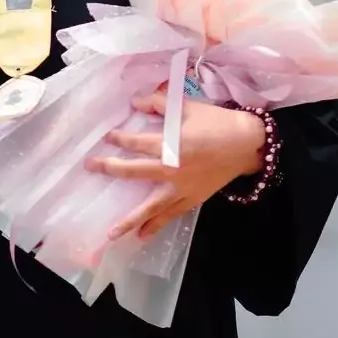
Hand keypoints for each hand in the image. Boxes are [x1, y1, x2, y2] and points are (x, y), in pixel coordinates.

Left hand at [85, 91, 264, 240]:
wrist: (246, 144)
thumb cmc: (216, 122)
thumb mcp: (186, 106)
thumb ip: (158, 103)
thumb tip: (135, 102)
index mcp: (169, 145)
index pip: (135, 143)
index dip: (118, 139)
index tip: (106, 137)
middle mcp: (170, 170)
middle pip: (133, 172)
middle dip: (110, 169)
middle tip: (91, 167)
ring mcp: (181, 189)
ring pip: (151, 206)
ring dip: (130, 219)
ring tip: (111, 233)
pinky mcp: (192, 199)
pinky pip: (170, 215)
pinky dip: (156, 225)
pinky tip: (142, 235)